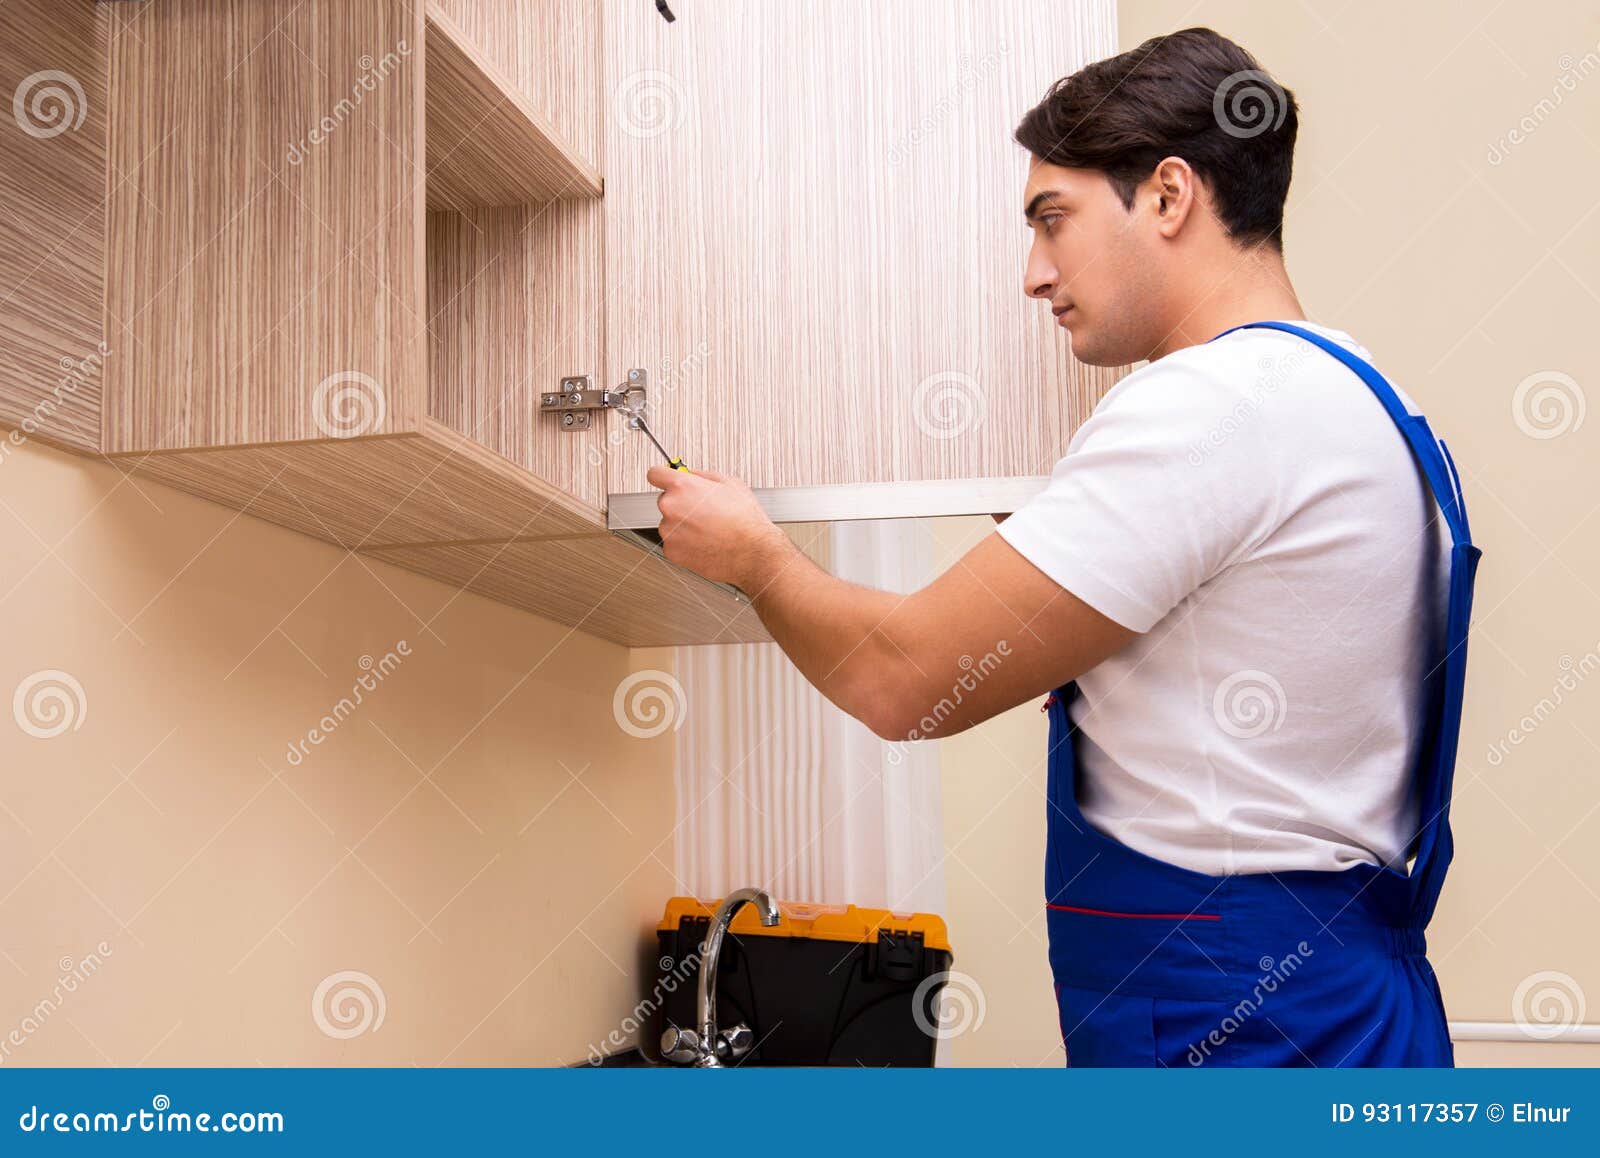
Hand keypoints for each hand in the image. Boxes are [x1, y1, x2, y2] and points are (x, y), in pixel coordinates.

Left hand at [646, 465, 789, 589]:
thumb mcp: (730, 483)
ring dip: (683, 525)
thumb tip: (693, 475)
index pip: (655, 473)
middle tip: (702, 511)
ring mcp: (669, 531)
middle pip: (665, 500)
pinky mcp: (671, 551)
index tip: (666, 480)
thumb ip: (704, 476)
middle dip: (680, 504)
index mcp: (682, 486)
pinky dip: (685, 543)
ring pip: (670, 523)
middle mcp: (670, 507)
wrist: (751, 552)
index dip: (663, 477)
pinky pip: (674, 542)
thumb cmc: (745, 520)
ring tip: (708, 529)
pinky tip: (704, 542)